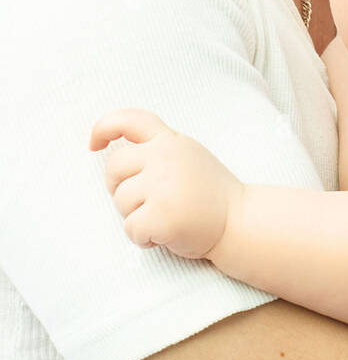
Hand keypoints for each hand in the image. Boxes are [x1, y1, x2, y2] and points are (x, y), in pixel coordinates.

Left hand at [89, 108, 243, 260]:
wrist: (240, 221)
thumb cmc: (211, 193)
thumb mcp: (189, 155)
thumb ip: (159, 148)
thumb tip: (115, 151)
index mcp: (170, 141)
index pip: (129, 120)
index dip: (103, 128)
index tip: (94, 144)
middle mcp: (164, 158)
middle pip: (113, 168)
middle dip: (121, 188)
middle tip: (145, 201)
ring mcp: (162, 186)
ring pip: (120, 202)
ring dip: (136, 216)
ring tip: (165, 217)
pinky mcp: (161, 215)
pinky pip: (131, 228)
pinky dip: (144, 238)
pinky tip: (165, 235)